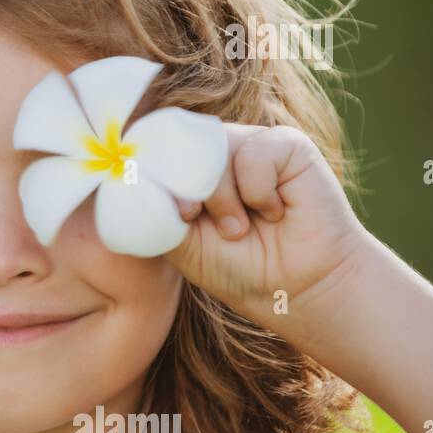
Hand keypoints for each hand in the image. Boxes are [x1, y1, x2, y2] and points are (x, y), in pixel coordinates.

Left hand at [163, 123, 372, 331]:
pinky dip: (258, 192)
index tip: (170, 209)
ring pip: (214, 149)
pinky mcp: (288, 145)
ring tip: (239, 228)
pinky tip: (273, 212)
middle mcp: (218, 151)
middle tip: (196, 218)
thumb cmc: (237, 266)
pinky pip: (255, 153)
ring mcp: (251, 145)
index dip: (154, 171)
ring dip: (221, 198)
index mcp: (189, 170)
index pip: (158, 147)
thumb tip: (137, 176)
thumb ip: (157, 207)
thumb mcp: (181, 242)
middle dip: (185, 188)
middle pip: (181, 144)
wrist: (294, 288)